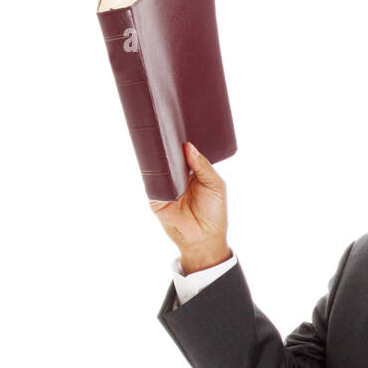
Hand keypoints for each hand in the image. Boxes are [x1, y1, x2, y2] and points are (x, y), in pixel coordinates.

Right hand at [149, 141, 230, 273]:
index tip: (177, 129)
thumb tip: (189, 147)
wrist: (205, 238)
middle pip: (167, 158)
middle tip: (166, 134)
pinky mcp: (156, 199)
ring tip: (160, 148)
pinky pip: (152, 184)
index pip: (182, 153)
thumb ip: (203, 166)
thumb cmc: (214, 212)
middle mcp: (176, 178)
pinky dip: (153, 176)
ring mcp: (165, 188)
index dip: (180, 142)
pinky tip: (157, 168)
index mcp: (191, 172)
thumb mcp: (216, 185)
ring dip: (158, 160)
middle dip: (166, 148)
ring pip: (157, 169)